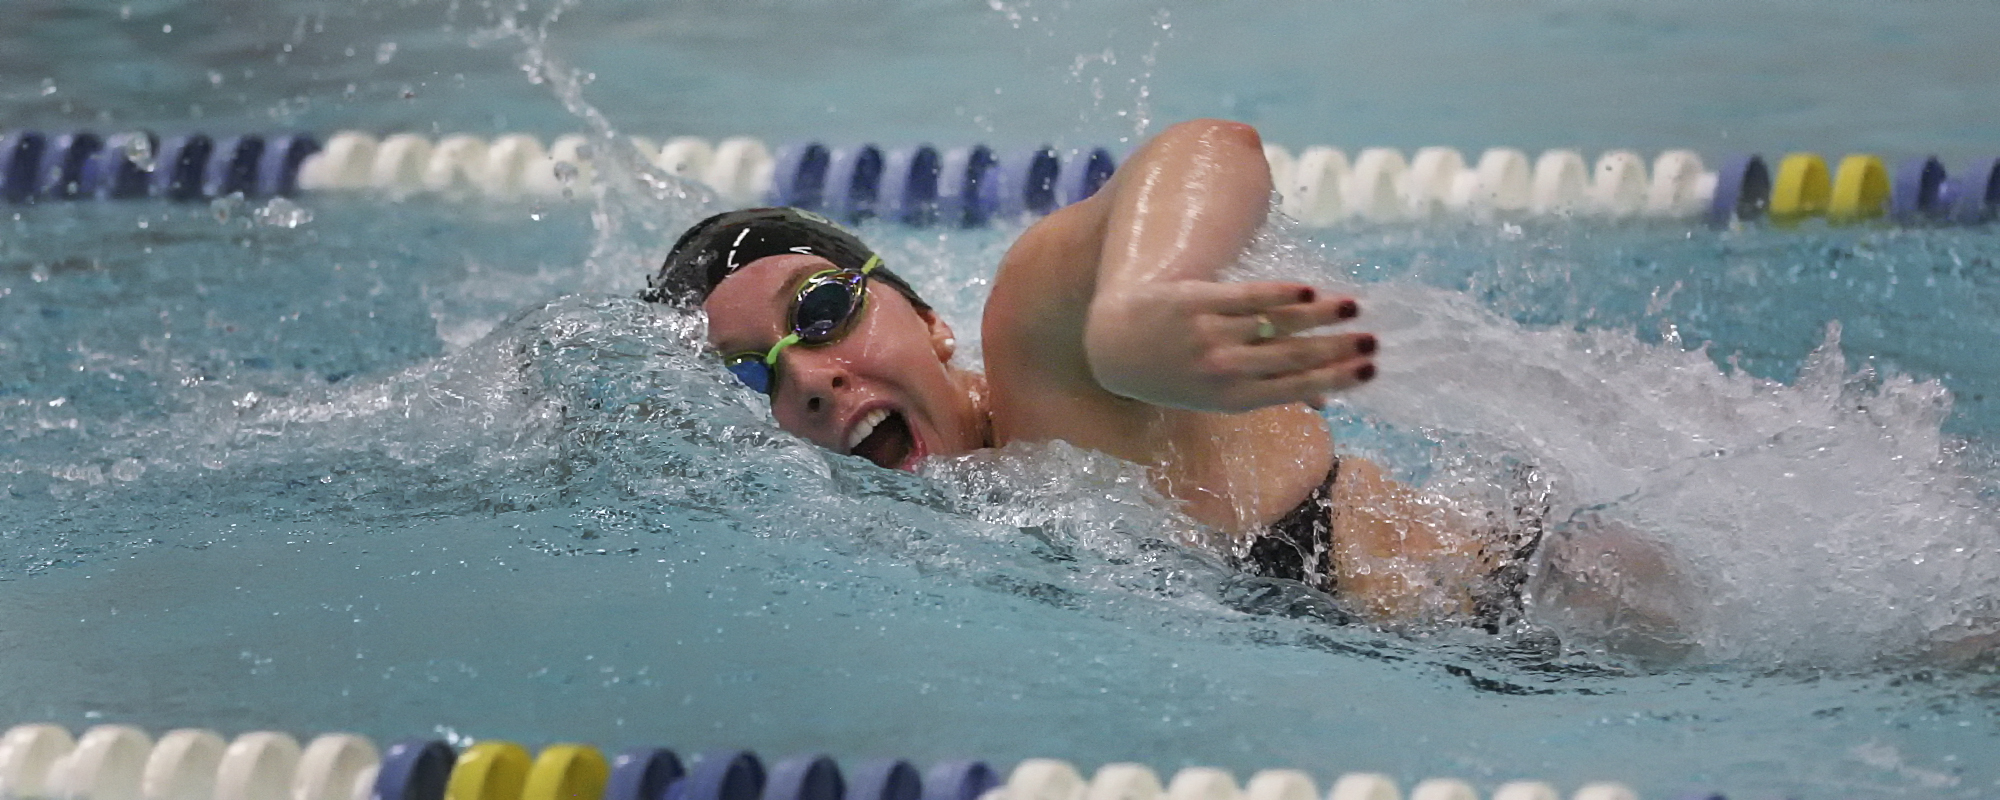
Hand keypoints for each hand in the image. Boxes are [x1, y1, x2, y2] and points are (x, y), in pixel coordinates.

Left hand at [1083, 280, 1375, 412]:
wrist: (1116, 346)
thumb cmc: (1177, 372)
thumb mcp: (1217, 394)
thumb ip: (1269, 392)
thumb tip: (1326, 403)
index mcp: (1232, 398)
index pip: (1294, 388)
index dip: (1335, 380)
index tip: (1370, 369)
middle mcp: (1220, 369)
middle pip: (1290, 358)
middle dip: (1336, 350)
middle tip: (1374, 341)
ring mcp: (1206, 334)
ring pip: (1273, 324)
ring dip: (1318, 316)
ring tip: (1353, 308)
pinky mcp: (1192, 300)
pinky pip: (1243, 296)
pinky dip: (1278, 293)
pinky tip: (1309, 289)